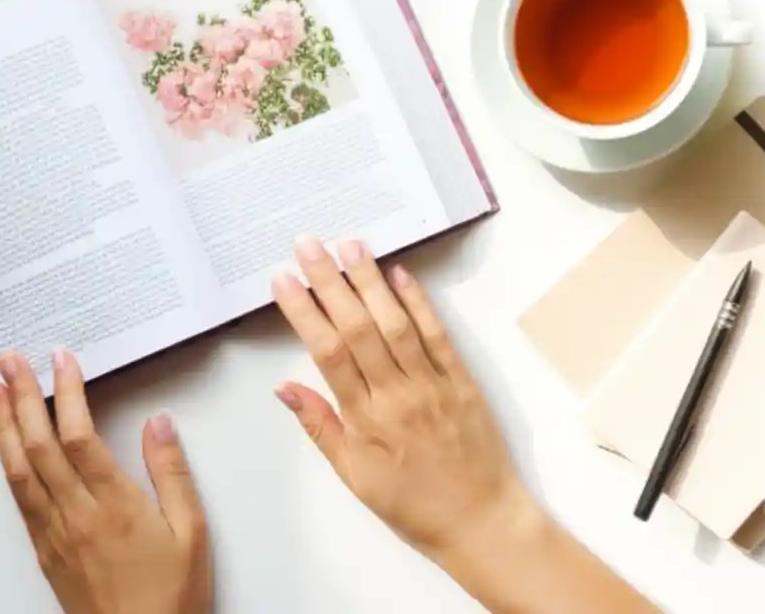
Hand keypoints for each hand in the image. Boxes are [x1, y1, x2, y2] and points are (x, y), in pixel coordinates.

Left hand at [0, 350, 211, 613]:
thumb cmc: (171, 597)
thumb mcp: (191, 532)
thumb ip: (173, 474)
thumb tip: (159, 424)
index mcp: (116, 507)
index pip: (80, 437)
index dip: (66, 394)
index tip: (62, 360)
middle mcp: (77, 517)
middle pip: (40, 447)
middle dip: (21, 397)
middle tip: (9, 359)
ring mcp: (55, 535)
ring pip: (20, 471)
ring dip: (3, 426)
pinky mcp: (46, 552)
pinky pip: (20, 499)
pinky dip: (8, 464)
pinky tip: (6, 448)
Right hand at [272, 239, 658, 612]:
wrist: (481, 520)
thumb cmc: (414, 504)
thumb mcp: (355, 477)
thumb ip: (321, 427)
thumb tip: (285, 388)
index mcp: (366, 420)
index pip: (327, 353)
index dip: (304, 312)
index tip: (283, 280)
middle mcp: (397, 395)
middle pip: (357, 328)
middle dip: (330, 282)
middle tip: (308, 244)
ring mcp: (432, 384)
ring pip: (396, 323)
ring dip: (371, 281)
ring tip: (350, 245)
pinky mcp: (462, 380)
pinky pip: (437, 334)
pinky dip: (419, 302)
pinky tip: (400, 275)